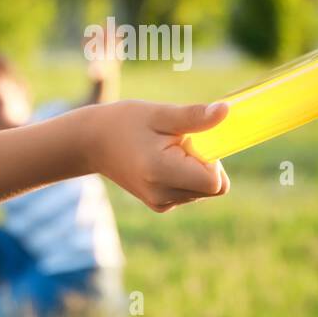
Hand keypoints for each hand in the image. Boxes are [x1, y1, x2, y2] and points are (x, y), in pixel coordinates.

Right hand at [83, 101, 230, 211]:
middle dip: (206, 163)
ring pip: (203, 191)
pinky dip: (185, 176)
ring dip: (195, 169)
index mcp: (162, 173)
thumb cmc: (125, 122)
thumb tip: (225, 111)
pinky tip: (163, 161)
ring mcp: (161, 203)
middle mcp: (162, 195)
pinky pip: (190, 193)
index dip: (213, 159)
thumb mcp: (160, 113)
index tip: (192, 140)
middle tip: (179, 142)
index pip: (215, 182)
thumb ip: (194, 116)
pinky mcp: (160, 205)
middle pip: (212, 188)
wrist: (92, 143)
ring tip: (167, 150)